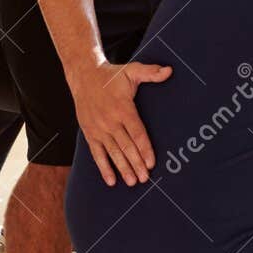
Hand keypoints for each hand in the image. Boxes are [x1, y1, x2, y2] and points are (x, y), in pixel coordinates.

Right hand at [70, 59, 171, 186]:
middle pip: (126, 146)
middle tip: (145, 178)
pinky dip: (104, 168)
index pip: (136, 132)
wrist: (83, 76)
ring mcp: (99, 129)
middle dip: (136, 163)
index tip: (152, 162)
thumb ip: (150, 72)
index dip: (144, 148)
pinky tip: (111, 181)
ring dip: (123, 168)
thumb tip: (169, 70)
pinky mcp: (90, 133)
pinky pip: (97, 154)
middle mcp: (110, 121)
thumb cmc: (111, 76)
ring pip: (113, 152)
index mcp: (123, 108)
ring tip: (133, 182)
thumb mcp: (131, 71)